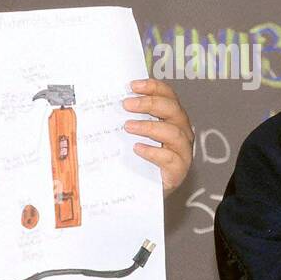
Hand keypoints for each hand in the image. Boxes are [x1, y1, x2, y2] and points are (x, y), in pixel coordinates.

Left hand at [122, 79, 193, 197]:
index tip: (132, 86)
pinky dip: (154, 152)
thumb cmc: (135, 159)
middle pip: (173, 110)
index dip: (153, 87)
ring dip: (150, 126)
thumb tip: (98, 103)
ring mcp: (182, 152)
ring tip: (128, 127)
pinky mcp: (178, 172)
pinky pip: (171, 159)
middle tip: (126, 104)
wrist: (141, 193)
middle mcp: (181, 132)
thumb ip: (122, 118)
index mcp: (171, 118)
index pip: (168, 95)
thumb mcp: (128, 135)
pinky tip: (137, 149)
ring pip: (174, 133)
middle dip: (150, 103)